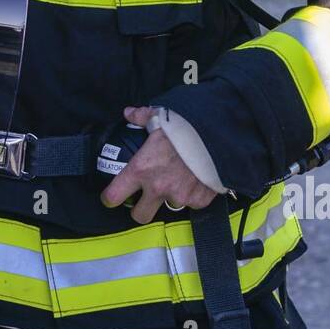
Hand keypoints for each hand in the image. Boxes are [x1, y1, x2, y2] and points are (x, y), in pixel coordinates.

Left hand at [99, 105, 220, 223]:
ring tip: (177, 180)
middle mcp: (157, 187)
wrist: (219, 135)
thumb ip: (142, 117)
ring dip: (170, 197)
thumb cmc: (186, 126)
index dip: (109, 198)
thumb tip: (129, 113)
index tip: (111, 197)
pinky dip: (192, 195)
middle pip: (140, 216)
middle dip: (140, 209)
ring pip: (168, 208)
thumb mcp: (160, 117)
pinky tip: (195, 180)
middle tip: (144, 197)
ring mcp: (179, 196)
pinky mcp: (199, 200)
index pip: (114, 196)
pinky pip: (191, 203)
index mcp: (141, 169)